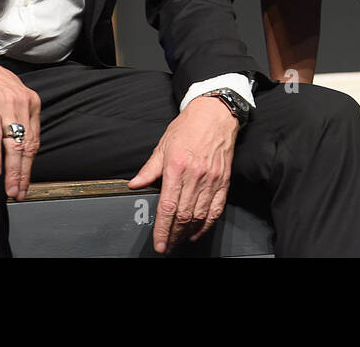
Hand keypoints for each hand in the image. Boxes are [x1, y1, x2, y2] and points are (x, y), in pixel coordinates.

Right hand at [0, 47, 41, 199]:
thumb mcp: (12, 94)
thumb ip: (18, 115)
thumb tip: (18, 142)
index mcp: (30, 102)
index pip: (34, 141)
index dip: (30, 165)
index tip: (26, 182)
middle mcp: (21, 105)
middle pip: (26, 147)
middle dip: (23, 174)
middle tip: (19, 192)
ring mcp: (5, 107)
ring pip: (13, 146)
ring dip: (12, 172)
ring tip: (9, 189)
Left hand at [127, 95, 239, 253]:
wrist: (214, 114)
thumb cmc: (189, 127)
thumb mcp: (162, 145)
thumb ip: (149, 169)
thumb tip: (135, 183)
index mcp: (176, 167)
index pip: (168, 207)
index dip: (162, 229)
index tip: (158, 242)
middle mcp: (195, 175)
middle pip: (183, 215)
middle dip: (173, 235)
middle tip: (166, 246)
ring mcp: (211, 179)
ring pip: (199, 215)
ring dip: (188, 232)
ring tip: (179, 240)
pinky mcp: (224, 180)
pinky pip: (216, 208)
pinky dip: (207, 224)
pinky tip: (198, 231)